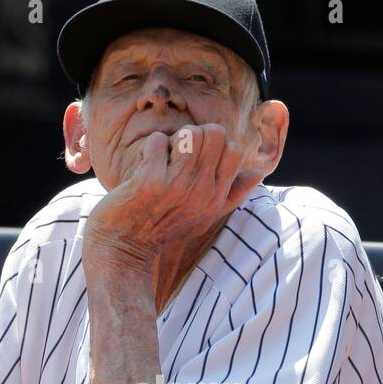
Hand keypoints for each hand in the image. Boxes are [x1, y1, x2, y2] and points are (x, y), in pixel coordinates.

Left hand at [86, 123, 265, 262]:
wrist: (124, 250)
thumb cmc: (163, 228)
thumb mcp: (204, 215)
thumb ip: (232, 193)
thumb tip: (258, 172)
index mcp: (216, 198)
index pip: (234, 150)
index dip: (214, 144)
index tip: (195, 160)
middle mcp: (202, 193)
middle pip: (214, 133)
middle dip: (194, 135)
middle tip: (177, 156)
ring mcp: (177, 187)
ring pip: (189, 133)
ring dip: (172, 140)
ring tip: (162, 160)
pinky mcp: (150, 182)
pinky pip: (157, 141)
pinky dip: (148, 149)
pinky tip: (143, 167)